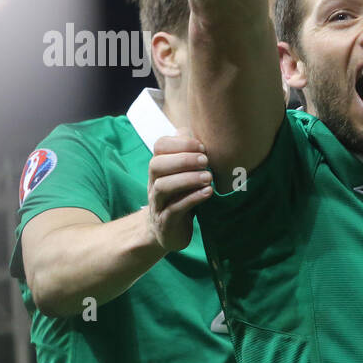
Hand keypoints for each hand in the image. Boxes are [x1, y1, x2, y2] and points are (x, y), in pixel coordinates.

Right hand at [146, 132, 213, 252]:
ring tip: (208, 177)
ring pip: (163, 187)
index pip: (159, 146)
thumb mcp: (184, 174)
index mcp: (159, 168)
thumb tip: (191, 130)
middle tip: (205, 160)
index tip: (201, 146)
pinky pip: (174, 209)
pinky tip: (208, 193)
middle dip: (182, 159)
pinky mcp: (166, 222)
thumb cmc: (180, 197)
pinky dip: (191, 199)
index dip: (179, 143)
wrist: (167, 232)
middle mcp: (154, 183)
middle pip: (156, 165)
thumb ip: (187, 153)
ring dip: (187, 179)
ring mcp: (158, 204)